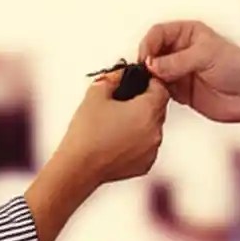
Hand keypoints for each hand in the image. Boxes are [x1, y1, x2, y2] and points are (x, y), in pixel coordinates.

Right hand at [55, 69, 169, 184]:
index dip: (151, 83)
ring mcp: (152, 150)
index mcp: (148, 110)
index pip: (161, 89)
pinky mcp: (146, 164)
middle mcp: (155, 131)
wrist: (78, 167)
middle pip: (159, 108)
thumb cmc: (86, 131)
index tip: (138, 83)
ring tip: (117, 123)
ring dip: (142, 122)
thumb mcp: (96, 92)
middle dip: (145, 102)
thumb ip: (114, 76)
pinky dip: (138, 141)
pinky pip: (148, 145)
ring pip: (153, 127)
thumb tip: (123, 73)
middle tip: (123, 102)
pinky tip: (118, 140)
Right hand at [137, 20, 239, 125]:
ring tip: (152, 86)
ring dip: (149, 79)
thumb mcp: (207, 55)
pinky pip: (159, 89)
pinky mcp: (179, 90)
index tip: (147, 59)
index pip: (158, 33)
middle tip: (146, 74)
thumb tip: (152, 65)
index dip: (149, 44)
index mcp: (188, 33)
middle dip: (147, 62)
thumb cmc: (238, 67)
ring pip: (153, 72)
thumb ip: (177, 60)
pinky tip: (158, 95)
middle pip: (152, 52)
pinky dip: (155, 92)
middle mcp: (180, 50)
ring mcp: (178, 70)